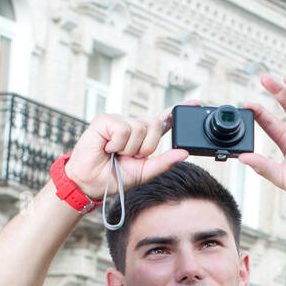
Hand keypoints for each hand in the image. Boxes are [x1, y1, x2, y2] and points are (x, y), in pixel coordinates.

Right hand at [64, 104, 199, 200]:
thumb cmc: (114, 177)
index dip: (178, 111)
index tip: (195, 103)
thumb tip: (184, 152)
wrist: (90, 182)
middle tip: (131, 156)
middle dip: (147, 146)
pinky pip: (123, 129)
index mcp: (143, 137)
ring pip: (140, 128)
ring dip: (129, 148)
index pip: (164, 120)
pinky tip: (107, 147)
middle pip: (155, 125)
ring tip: (116, 153)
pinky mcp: (106, 119)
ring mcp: (119, 120)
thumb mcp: (144, 172)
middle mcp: (133, 125)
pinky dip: (117, 143)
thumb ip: (164, 163)